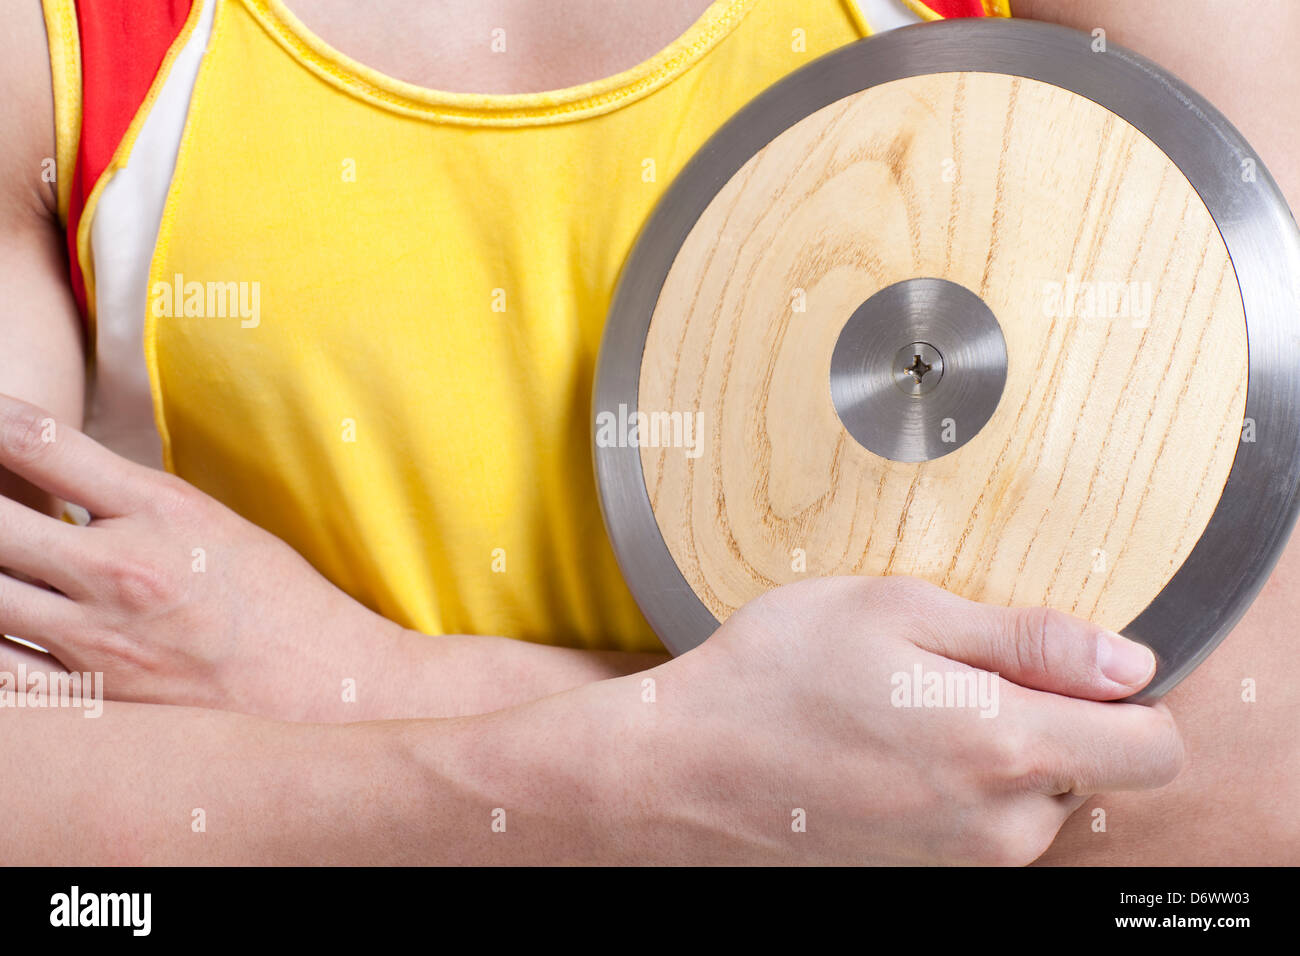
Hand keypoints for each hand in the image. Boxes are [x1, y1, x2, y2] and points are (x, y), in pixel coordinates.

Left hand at [0, 393, 404, 716]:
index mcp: (160, 511)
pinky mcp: (93, 700)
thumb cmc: (274, 599)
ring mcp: (100, 640)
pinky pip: (1, 673)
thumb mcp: (211, 521)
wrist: (326, 683)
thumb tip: (49, 471)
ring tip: (4, 564)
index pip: (41, 444)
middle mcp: (122, 570)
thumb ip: (128, 497)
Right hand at [660, 575, 1182, 864]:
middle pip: (1089, 771)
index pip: (1155, 748)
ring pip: (1032, 800)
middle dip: (1044, 717)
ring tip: (902, 710)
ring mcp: (960, 866)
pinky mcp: (924, 880)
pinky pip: (978, 828)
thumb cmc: (775, 677)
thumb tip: (1128, 661)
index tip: (1063, 662)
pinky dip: (953, 788)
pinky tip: (882, 752)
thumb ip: (1025, 638)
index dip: (1123, 694)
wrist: (680, 774)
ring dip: (992, 753)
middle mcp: (999, 828)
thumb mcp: (896, 611)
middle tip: (944, 673)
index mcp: (1005, 747)